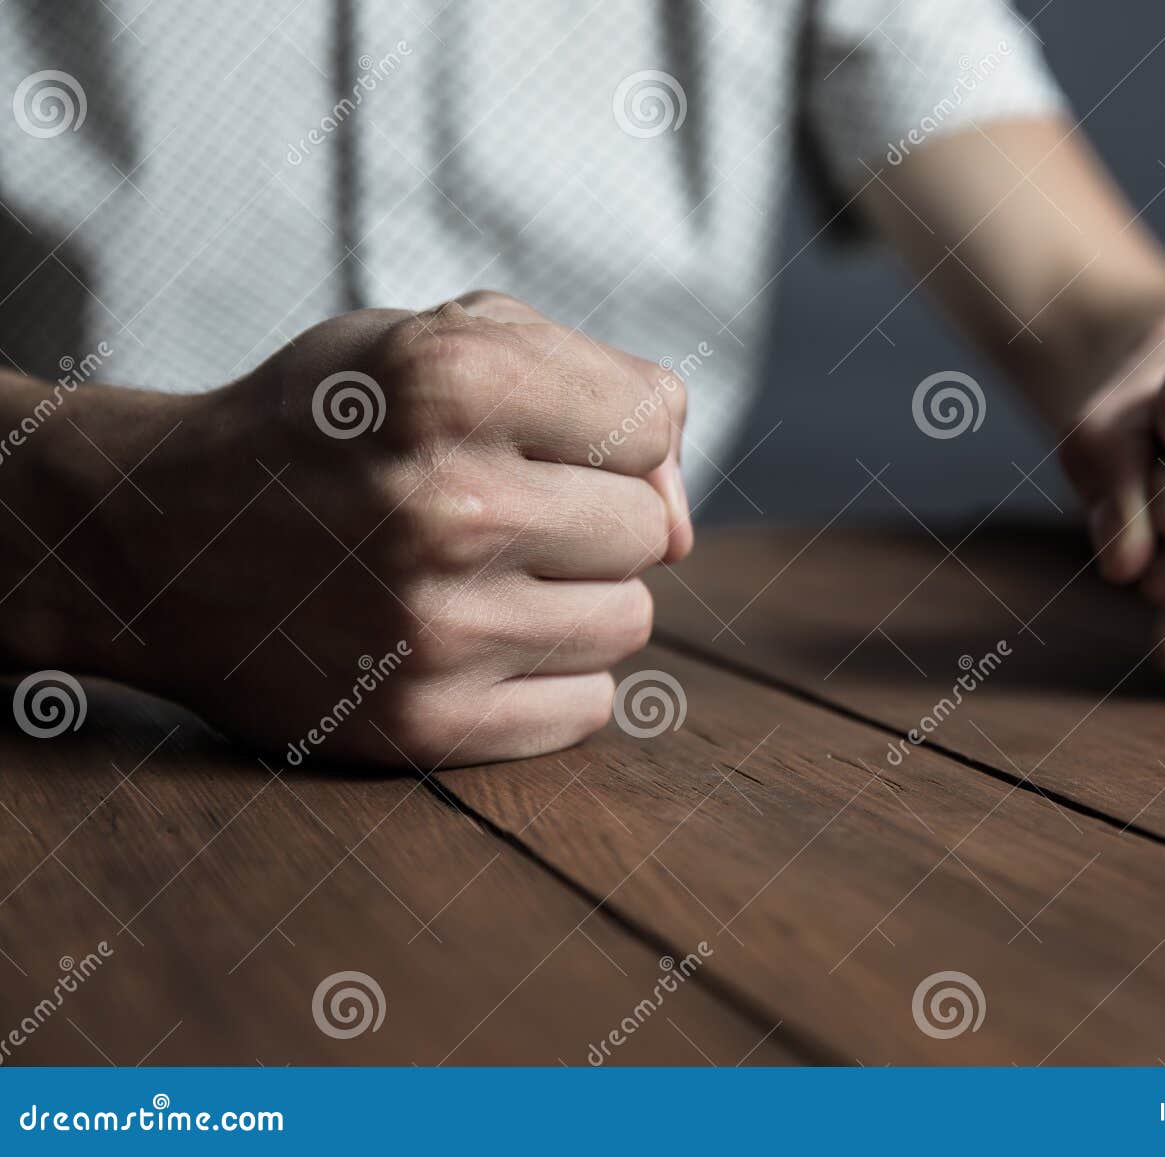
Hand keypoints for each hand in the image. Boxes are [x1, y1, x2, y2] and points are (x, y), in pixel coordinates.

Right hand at [52, 290, 690, 765]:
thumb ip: (593, 381)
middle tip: (495, 515)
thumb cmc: (324, 431)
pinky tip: (470, 642)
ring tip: (477, 578)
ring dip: (574, 599)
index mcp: (448, 383)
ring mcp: (435, 627)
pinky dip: (549, 677)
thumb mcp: (431, 342)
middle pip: (648, 531)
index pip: (651, 420)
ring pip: (628, 622)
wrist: (154, 542)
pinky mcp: (425, 723)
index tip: (537, 443)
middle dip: (589, 517)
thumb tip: (685, 520)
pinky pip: (588, 707)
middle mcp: (446, 505)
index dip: (605, 432)